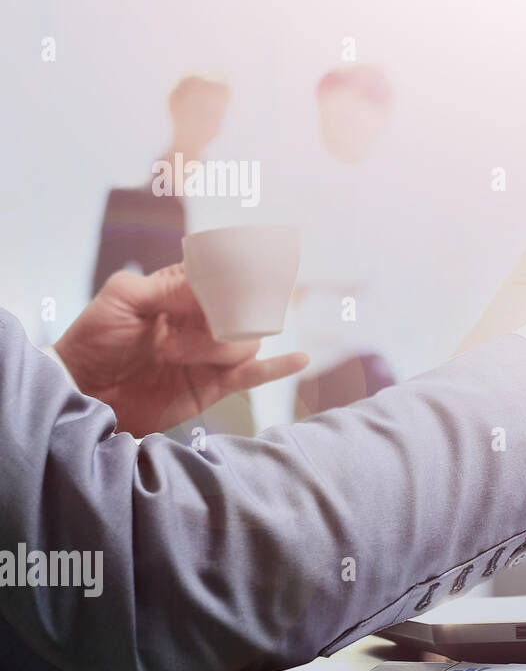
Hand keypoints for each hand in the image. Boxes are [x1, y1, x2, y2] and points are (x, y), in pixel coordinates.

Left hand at [54, 265, 307, 435]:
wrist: (81, 394)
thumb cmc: (93, 341)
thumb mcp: (121, 299)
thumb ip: (165, 285)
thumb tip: (210, 283)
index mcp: (181, 292)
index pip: (223, 276)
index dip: (230, 277)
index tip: (231, 279)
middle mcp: (202, 321)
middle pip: (243, 309)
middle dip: (222, 316)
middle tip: (191, 326)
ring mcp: (211, 354)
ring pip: (246, 341)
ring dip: (216, 346)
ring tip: (173, 355)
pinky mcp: (214, 385)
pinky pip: (254, 374)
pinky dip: (279, 367)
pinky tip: (299, 358)